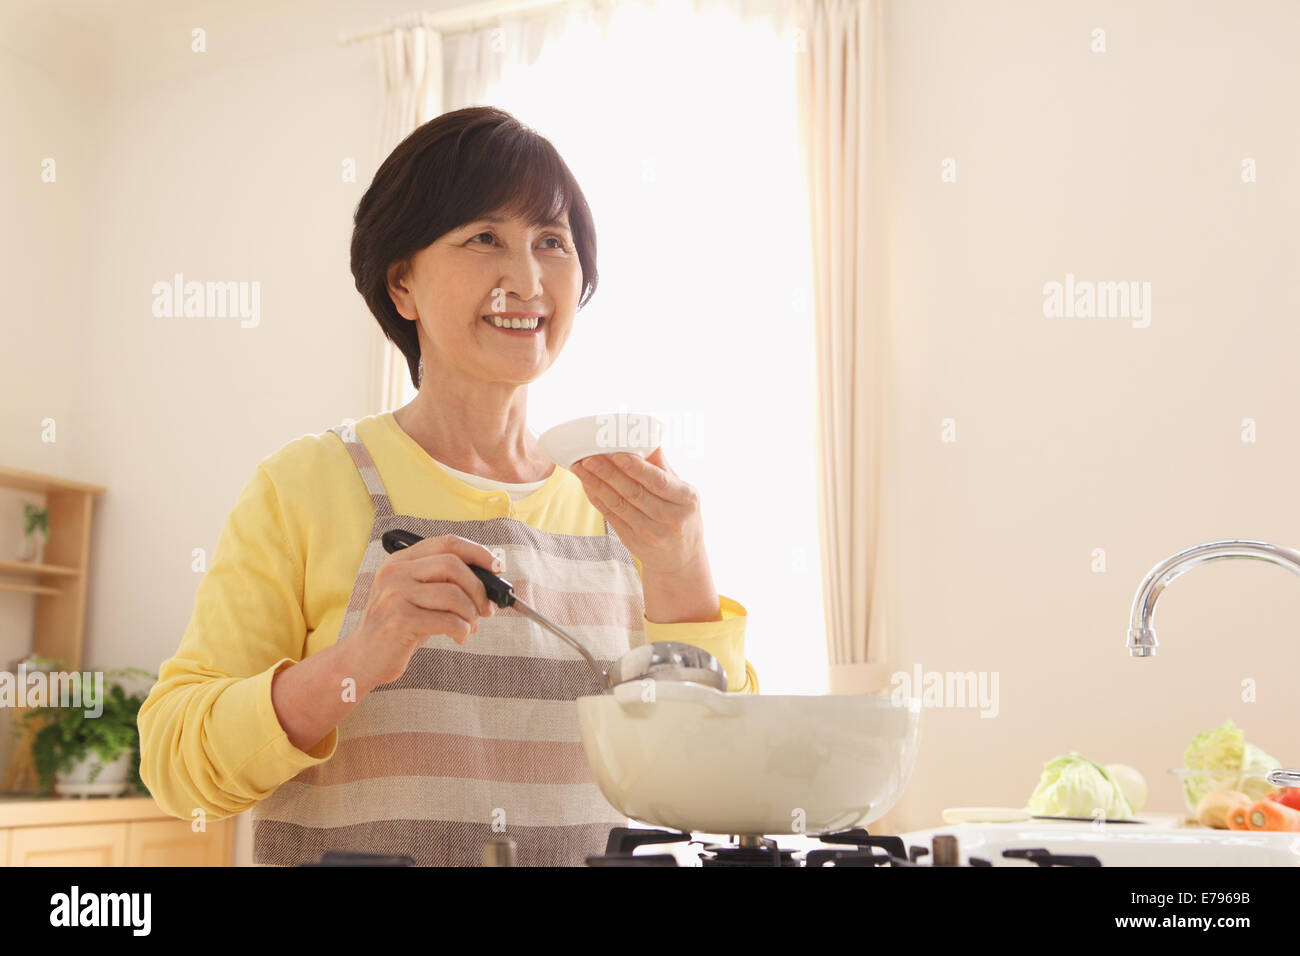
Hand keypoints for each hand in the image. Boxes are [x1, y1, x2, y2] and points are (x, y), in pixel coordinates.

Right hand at [352, 534, 499, 685]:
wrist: (362, 659)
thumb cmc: (398, 628)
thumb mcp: (417, 597)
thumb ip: (444, 583)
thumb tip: (489, 580)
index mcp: (400, 561)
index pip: (447, 543)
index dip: (478, 553)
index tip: (497, 568)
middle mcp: (395, 573)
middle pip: (453, 565)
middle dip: (479, 588)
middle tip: (487, 609)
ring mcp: (394, 595)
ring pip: (453, 594)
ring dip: (471, 613)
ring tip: (470, 626)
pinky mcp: (398, 621)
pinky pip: (446, 620)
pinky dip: (461, 630)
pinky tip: (458, 637)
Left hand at [570, 447, 704, 574]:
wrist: (680, 560)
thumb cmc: (682, 516)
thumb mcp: (683, 492)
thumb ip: (663, 467)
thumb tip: (648, 437)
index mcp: (686, 499)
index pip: (658, 481)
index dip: (637, 468)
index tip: (617, 454)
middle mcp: (670, 518)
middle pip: (634, 492)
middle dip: (608, 473)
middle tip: (588, 457)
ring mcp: (651, 533)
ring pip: (619, 504)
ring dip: (596, 484)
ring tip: (580, 468)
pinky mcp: (634, 542)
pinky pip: (611, 516)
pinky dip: (597, 499)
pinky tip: (587, 484)